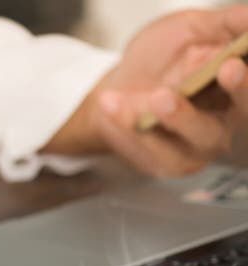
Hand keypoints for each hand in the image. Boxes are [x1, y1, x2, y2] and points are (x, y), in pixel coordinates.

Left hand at [47, 5, 247, 175]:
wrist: (117, 85)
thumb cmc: (162, 58)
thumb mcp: (193, 29)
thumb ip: (226, 22)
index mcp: (238, 88)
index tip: (237, 60)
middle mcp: (227, 119)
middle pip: (244, 113)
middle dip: (239, 90)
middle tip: (226, 68)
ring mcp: (197, 146)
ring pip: (197, 136)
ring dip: (180, 115)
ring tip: (158, 96)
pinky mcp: (165, 161)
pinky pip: (152, 148)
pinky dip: (129, 124)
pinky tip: (112, 102)